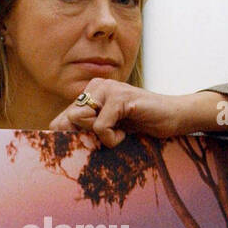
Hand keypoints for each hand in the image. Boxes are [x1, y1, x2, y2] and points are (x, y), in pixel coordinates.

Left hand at [48, 79, 199, 147]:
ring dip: (101, 136)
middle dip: (87, 135)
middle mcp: (96, 86)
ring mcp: (108, 88)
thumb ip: (84, 126)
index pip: (62, 118)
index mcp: (90, 92)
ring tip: (119, 131)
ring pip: (81, 120)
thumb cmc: (141, 123)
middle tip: (110, 134)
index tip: (95, 141)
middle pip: (68, 120)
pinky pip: (100, 126)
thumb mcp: (108, 127)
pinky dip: (112, 138)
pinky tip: (126, 132)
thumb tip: (53, 127)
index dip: (72, 136)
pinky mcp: (120, 97)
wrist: (174, 116)